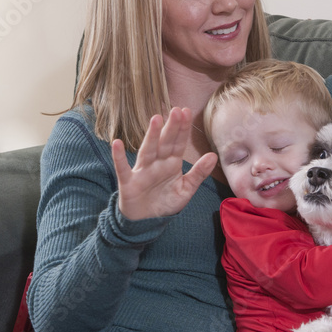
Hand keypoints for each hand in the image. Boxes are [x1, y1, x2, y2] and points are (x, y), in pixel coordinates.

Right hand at [111, 107, 216, 221]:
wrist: (146, 221)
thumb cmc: (165, 201)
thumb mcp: (186, 189)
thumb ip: (199, 173)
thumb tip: (214, 155)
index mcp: (171, 163)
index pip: (179, 143)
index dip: (183, 128)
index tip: (187, 111)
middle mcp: (157, 163)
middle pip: (164, 143)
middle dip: (171, 128)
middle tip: (176, 110)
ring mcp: (142, 171)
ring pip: (147, 151)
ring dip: (151, 136)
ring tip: (155, 119)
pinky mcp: (128, 182)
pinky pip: (122, 168)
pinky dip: (119, 157)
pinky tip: (117, 143)